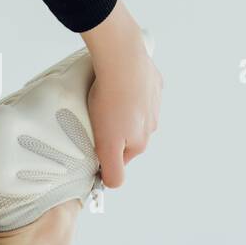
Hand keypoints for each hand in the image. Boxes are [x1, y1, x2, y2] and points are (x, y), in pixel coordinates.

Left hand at [81, 0, 160, 187]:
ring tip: (102, 98)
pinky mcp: (152, 81)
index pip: (120, 159)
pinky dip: (127, 89)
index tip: (91, 142)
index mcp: (141, 141)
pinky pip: (138, 90)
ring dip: (119, 109)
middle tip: (94, 118)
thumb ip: (113, 169)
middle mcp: (152, 124)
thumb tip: (114, 185)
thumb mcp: (107, 144)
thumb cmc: (112, 101)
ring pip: (133, 113)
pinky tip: (115, 83)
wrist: (122, 59)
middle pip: (127, 135)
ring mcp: (154, 101)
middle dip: (111, 130)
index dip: (104, 153)